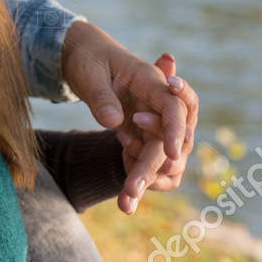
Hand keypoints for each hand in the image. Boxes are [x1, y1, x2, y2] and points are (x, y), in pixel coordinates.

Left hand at [60, 25, 198, 212]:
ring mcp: (155, 125)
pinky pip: (152, 166)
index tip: (170, 153)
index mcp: (153, 82)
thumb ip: (102, 98)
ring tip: (125, 202)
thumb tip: (114, 123)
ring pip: (163, 160)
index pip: (176, 108)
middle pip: (170, 142)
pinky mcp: (145, 139)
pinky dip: (138, 177)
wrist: (85, 60)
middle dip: (151, 167)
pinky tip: (123, 185)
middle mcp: (161, 106)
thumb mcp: (89, 75)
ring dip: (145, 181)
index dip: (174, 130)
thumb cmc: (89, 61)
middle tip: (132, 190)